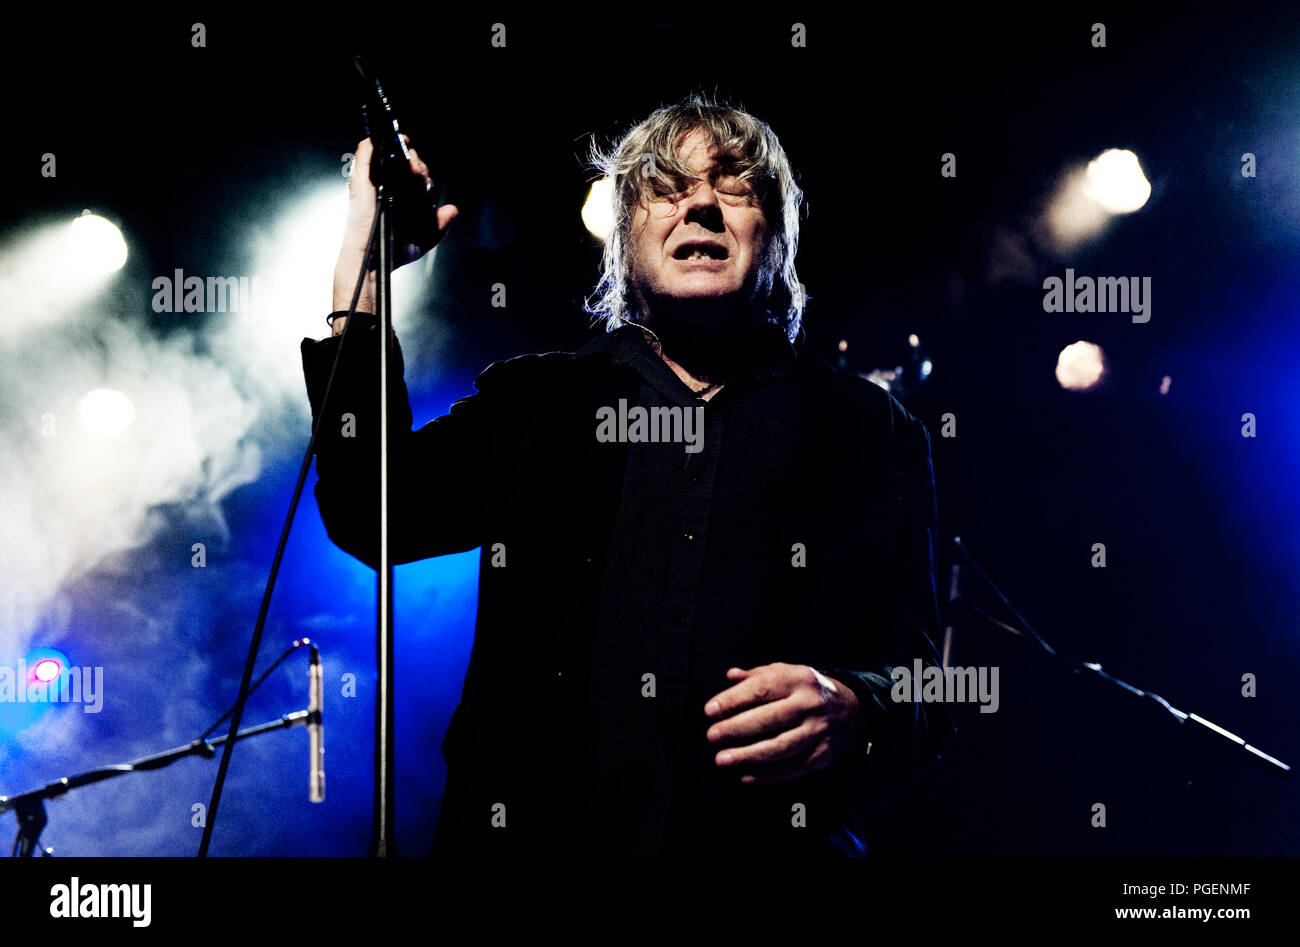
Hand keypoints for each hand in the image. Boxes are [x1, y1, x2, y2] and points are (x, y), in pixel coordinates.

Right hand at [333, 136, 458, 316]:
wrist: (373, 260)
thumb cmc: (393, 252)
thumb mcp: (424, 239)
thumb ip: (440, 224)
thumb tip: (452, 209)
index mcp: (401, 198)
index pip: (416, 177)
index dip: (423, 175)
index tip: (426, 182)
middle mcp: (388, 188)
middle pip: (406, 164)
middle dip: (418, 166)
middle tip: (420, 174)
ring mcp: (374, 183)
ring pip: (390, 155)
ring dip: (403, 155)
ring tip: (411, 166)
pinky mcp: (360, 181)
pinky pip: (365, 153)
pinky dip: (373, 145)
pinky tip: (386, 144)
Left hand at [703, 663, 859, 784]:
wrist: (852, 708)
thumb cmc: (807, 689)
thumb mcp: (786, 673)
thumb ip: (757, 675)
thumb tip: (730, 676)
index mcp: (797, 679)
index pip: (761, 689)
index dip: (733, 700)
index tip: (710, 711)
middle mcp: (809, 704)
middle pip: (769, 719)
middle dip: (736, 729)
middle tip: (712, 736)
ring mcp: (817, 731)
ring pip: (780, 747)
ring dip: (748, 755)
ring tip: (722, 760)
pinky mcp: (823, 755)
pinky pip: (792, 768)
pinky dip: (767, 775)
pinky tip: (744, 776)